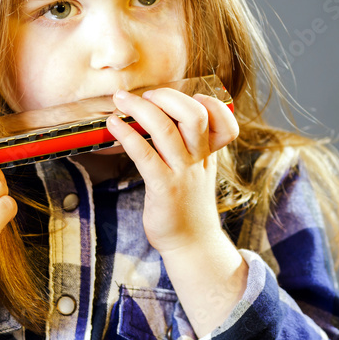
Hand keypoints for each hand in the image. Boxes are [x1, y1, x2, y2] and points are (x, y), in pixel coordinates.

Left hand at [105, 87, 238, 254]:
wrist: (191, 245)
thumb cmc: (187, 204)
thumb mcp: (197, 171)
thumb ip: (188, 145)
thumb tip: (159, 113)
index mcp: (209, 153)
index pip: (225, 122)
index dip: (213, 105)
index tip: (194, 97)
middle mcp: (199, 160)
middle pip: (195, 115)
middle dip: (168, 96)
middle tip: (147, 94)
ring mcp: (182, 174)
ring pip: (167, 129)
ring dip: (140, 108)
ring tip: (121, 100)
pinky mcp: (163, 189)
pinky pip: (145, 155)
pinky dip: (127, 135)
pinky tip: (113, 125)